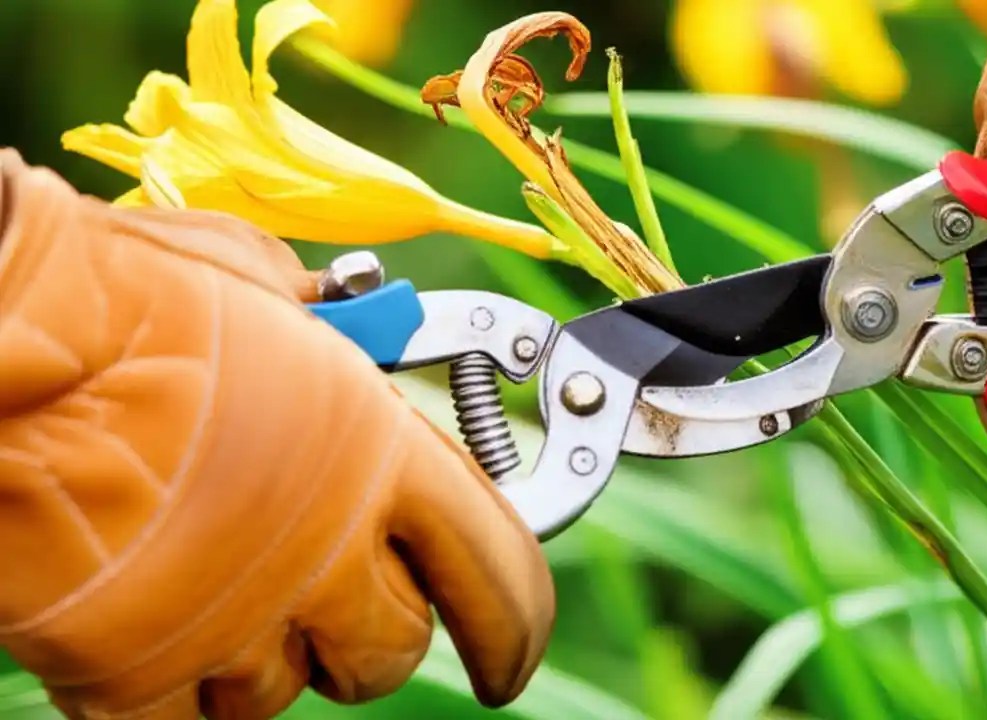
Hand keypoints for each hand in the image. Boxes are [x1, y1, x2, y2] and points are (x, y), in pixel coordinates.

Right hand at [0, 149, 553, 717]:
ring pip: (289, 690)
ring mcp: (232, 618)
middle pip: (394, 648)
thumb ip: (328, 330)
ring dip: (268, 648)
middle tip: (328, 582)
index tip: (508, 651)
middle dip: (371, 626)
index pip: (497, 570)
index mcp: (379, 452)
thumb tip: (343, 324)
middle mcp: (323, 548)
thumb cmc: (127, 293)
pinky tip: (157, 622)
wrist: (3, 331)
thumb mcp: (263, 289)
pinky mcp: (134, 672)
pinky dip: (179, 688)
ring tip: (214, 567)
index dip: (514, 624)